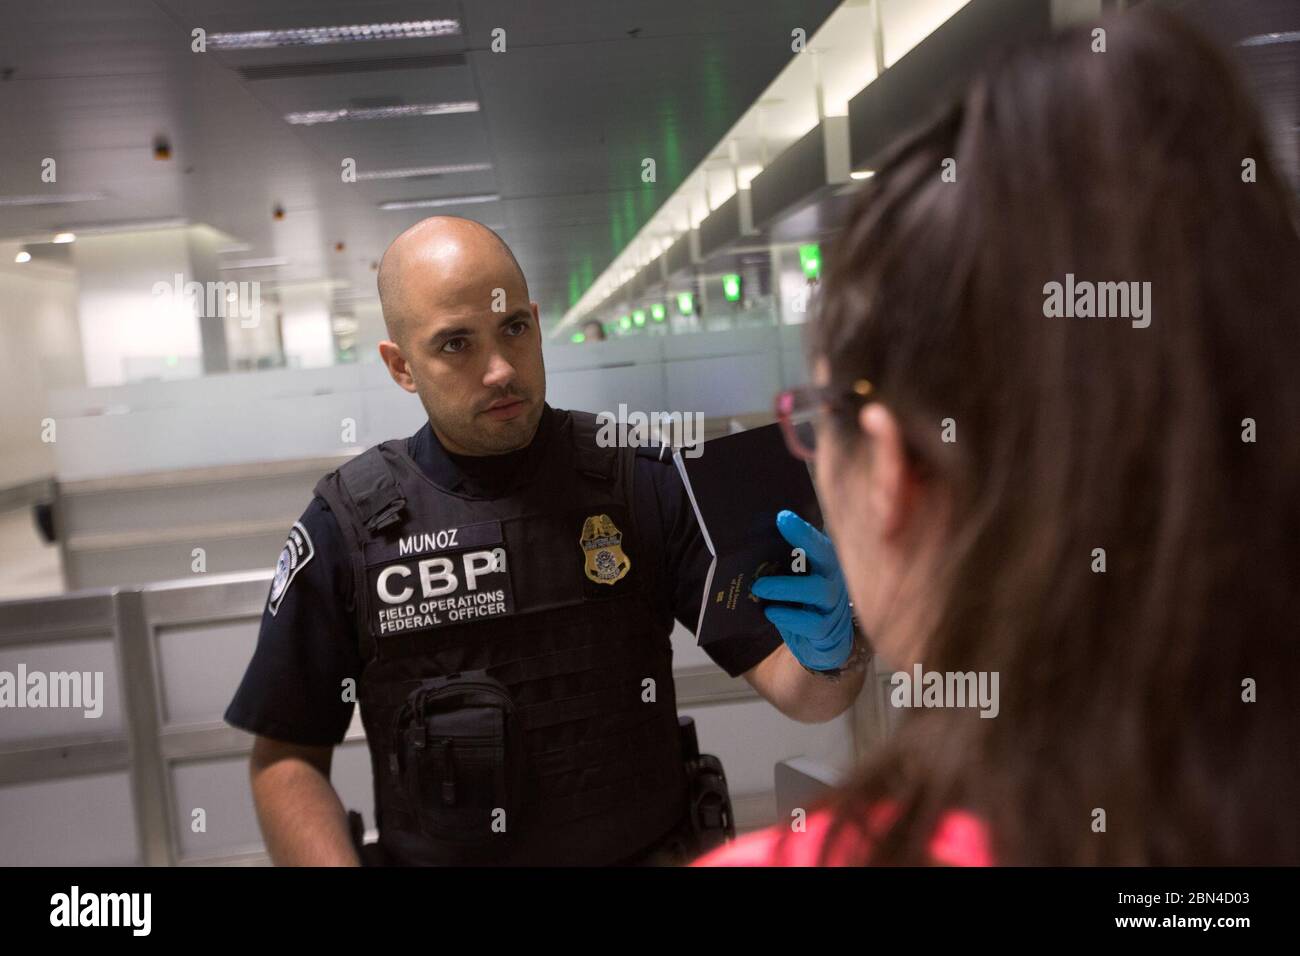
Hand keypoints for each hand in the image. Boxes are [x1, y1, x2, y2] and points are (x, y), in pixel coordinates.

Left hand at [750, 510, 853, 671]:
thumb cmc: (799, 604)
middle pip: (825, 554)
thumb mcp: (789, 580)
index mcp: (823, 561)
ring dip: (785, 586)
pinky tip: (771, 612)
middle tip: (781, 525)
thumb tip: (745, 548)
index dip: (802, 528)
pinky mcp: (827, 630)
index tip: (783, 516)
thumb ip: (777, 564)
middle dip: (806, 538)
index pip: (817, 539)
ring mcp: (832, 604)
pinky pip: (812, 623)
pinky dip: (789, 617)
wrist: (820, 643)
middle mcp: (832, 577)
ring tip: (759, 586)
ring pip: (817, 590)